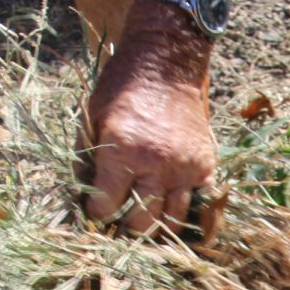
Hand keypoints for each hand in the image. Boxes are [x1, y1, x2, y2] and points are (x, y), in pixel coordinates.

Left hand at [82, 26, 217, 235]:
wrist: (166, 62)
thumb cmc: (121, 87)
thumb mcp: (92, 119)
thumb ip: (87, 161)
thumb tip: (83, 198)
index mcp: (122, 152)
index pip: (106, 208)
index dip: (97, 214)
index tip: (96, 210)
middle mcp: (156, 164)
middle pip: (141, 224)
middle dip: (126, 227)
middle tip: (120, 220)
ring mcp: (185, 167)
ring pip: (172, 220)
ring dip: (156, 225)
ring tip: (145, 220)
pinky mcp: (206, 165)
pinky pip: (201, 204)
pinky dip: (189, 214)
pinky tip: (175, 214)